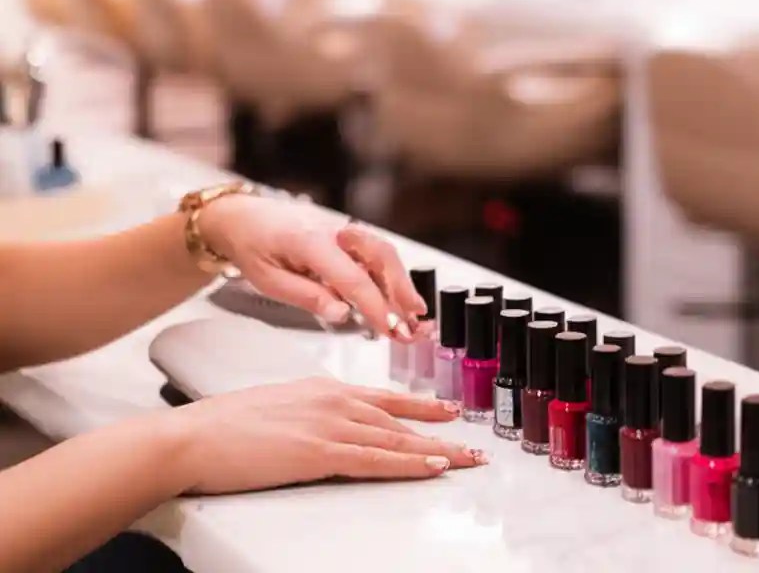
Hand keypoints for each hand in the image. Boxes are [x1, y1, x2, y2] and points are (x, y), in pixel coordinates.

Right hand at [164, 377, 487, 493]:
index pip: (383, 399)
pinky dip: (408, 463)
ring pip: (395, 439)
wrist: (190, 437)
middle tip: (471, 443)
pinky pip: (376, 459)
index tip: (446, 412)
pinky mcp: (319, 451)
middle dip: (438, 432)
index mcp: (321, 389)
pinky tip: (432, 466)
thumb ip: (307, 414)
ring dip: (436, 450)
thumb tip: (320, 427)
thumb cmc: (220, 426)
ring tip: (466, 458)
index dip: (419, 408)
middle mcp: (332, 400)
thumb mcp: (275, 407)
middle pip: (398, 420)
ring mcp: (328, 425)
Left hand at [197, 195, 426, 340]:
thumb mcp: (268, 280)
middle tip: (415, 322)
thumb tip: (341, 313)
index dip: (375, 306)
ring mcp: (344, 229)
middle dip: (402, 291)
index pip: (353, 279)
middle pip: (381, 258)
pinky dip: (391, 275)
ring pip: (384, 253)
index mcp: (310, 242)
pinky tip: (398, 296)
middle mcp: (334, 231)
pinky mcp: (348, 234)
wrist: (243, 217)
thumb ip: (307, 296)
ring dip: (402, 283)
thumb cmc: (252, 246)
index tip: (390, 328)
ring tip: (414, 312)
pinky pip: (375, 253)